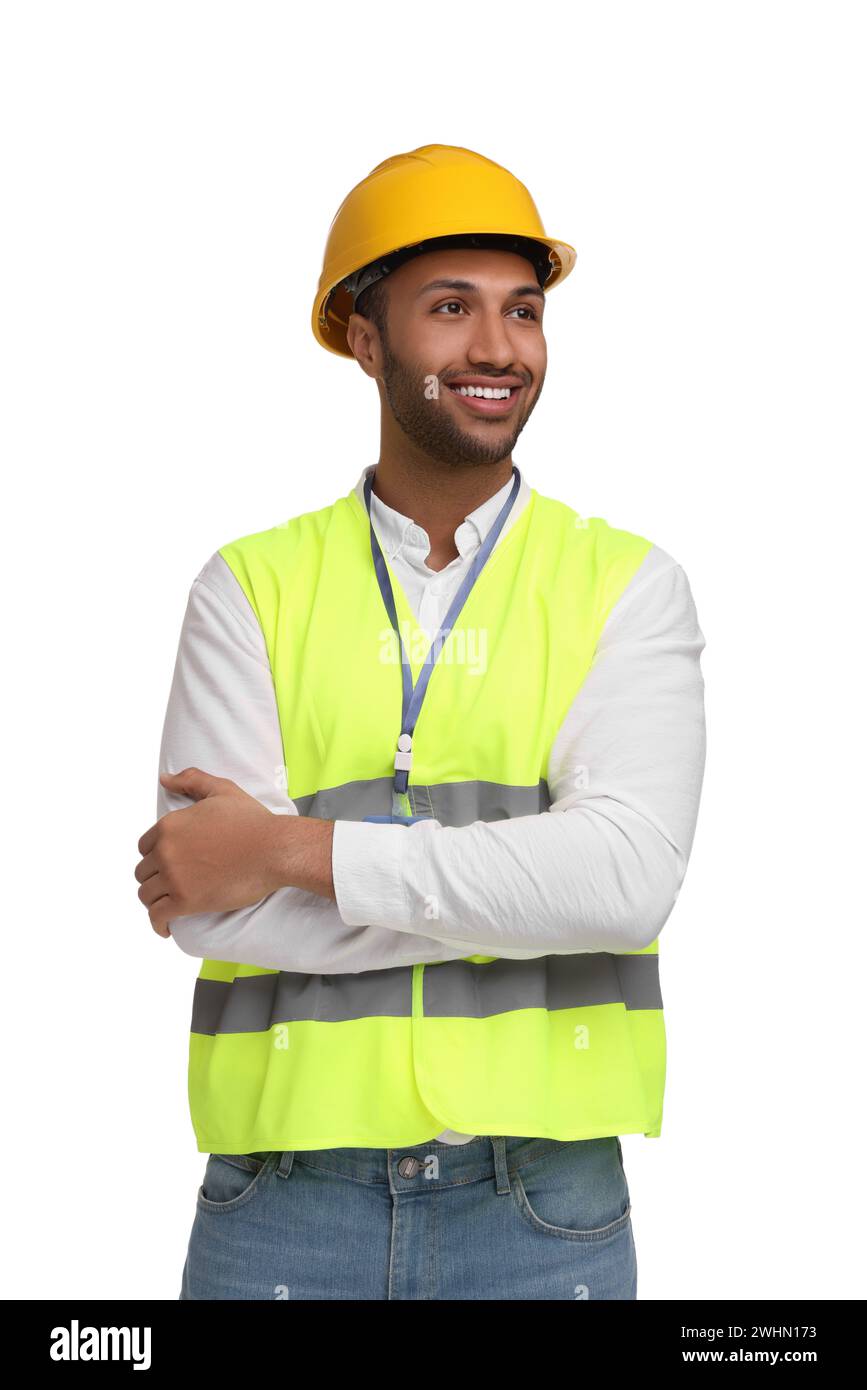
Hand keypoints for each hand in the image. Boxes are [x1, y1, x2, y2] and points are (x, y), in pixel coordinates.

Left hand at [134, 767, 333, 936]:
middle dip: (155, 878)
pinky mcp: (185, 901)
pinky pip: (157, 917)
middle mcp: (165, 851)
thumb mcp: (221, 790)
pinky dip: (157, 924)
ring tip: (168, 905)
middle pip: (143, 872)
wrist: (274, 849)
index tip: (169, 864)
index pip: (144, 847)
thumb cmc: (253, 821)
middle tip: (171, 885)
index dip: (156, 856)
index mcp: (169, 825)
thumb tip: (163, 778)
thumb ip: (190, 780)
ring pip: (146, 895)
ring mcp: (174, 877)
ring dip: (155, 901)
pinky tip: (164, 927)